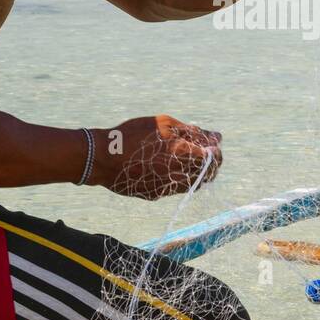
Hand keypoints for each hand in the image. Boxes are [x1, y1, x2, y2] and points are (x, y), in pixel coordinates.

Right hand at [90, 115, 221, 199]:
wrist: (101, 157)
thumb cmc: (132, 134)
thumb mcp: (164, 124)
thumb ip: (192, 132)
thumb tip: (216, 137)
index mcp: (182, 155)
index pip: (213, 159)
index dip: (217, 152)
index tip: (215, 145)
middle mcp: (177, 175)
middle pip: (206, 175)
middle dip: (210, 164)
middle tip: (205, 153)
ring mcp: (165, 188)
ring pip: (192, 185)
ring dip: (196, 173)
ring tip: (188, 159)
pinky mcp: (154, 195)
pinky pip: (174, 188)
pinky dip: (179, 178)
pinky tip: (169, 166)